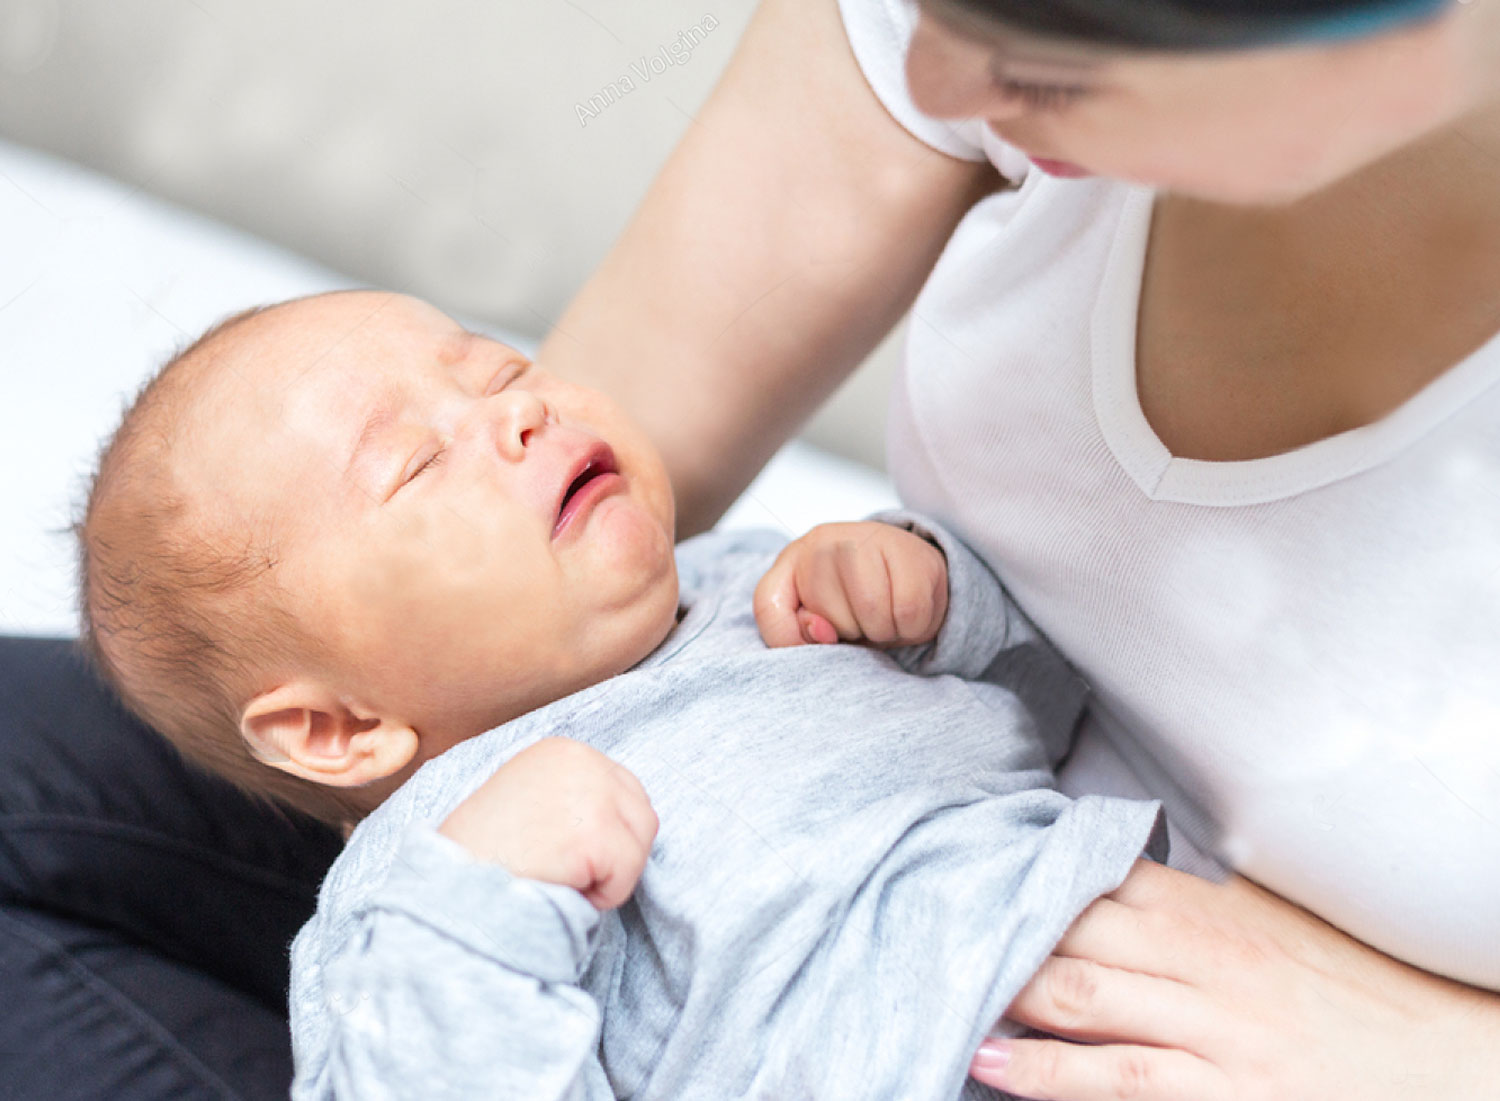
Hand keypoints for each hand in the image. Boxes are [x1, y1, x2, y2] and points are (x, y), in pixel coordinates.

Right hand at [437, 737, 657, 910]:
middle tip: (569, 872)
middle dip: (615, 853)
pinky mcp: (595, 833)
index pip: (625, 789)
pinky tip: (562, 888)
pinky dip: (603, 896)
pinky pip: (627, 876)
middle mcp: (581, 760)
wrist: (451, 885)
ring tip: (562, 878)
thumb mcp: (527, 800)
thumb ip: (571, 796)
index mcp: (562, 750)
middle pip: (642, 814)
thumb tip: (620, 815)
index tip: (571, 853)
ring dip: (610, 875)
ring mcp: (591, 794)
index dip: (607, 832)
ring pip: (640, 844)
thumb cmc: (481, 855)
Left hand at [754, 522, 947, 648]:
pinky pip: (910, 613)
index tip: (818, 636)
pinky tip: (905, 610)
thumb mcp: (813, 617)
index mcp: (793, 558)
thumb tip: (820, 632)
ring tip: (884, 615)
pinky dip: (912, 627)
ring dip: (885, 632)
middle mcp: (825, 541)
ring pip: (875, 616)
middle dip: (853, 635)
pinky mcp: (912, 552)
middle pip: (834, 622)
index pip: (768, 605)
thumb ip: (792, 632)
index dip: (788, 635)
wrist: (907, 566)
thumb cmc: (853, 596)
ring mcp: (869, 538)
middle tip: (861, 619)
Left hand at [969, 860, 1499, 1099]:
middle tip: (913, 912)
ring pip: (1078, 996)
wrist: (1445, 1067)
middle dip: (988, 923)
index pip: (1088, 874)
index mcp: (1205, 908)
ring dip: (999, 987)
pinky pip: (1117, 1078)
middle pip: (1065, 930)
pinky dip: (1045, 1070)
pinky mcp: (1217, 1094)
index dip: (1014, 871)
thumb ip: (1196, 894)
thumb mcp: (1273, 921)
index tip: (952, 864)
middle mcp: (1197, 959)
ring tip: (929, 978)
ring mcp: (1206, 1029)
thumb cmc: (1354, 993)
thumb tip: (1126, 865)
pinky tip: (988, 1058)